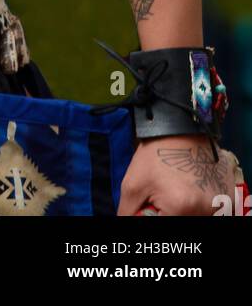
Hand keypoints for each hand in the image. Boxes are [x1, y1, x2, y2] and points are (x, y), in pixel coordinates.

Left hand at [118, 134, 238, 215]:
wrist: (179, 127)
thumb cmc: (155, 153)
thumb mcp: (132, 184)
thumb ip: (128, 213)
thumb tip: (128, 225)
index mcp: (181, 207)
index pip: (164, 229)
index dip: (153, 217)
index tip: (151, 205)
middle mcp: (205, 209)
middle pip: (182, 224)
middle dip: (169, 214)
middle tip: (164, 195)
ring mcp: (219, 204)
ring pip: (195, 218)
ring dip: (184, 211)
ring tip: (176, 189)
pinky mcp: (227, 198)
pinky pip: (210, 212)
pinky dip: (198, 206)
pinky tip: (189, 189)